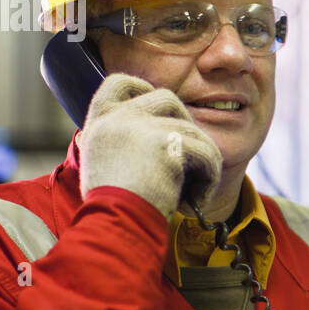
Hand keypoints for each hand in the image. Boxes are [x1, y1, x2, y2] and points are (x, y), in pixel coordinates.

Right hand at [77, 74, 222, 219]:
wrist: (113, 227)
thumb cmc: (112, 210)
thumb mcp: (104, 166)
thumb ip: (123, 143)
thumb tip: (158, 135)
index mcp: (99, 122)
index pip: (118, 81)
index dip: (143, 88)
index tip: (159, 113)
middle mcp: (118, 117)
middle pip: (167, 98)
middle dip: (186, 125)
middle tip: (189, 157)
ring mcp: (142, 126)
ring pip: (194, 129)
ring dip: (202, 160)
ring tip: (194, 191)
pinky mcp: (166, 142)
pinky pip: (206, 153)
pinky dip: (209, 177)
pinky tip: (196, 201)